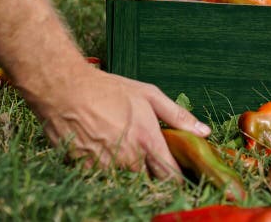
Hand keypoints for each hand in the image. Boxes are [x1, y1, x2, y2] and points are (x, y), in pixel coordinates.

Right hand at [23, 62, 210, 179]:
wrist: (65, 90)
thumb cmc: (109, 89)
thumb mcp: (149, 95)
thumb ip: (177, 116)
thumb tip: (205, 132)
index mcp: (148, 141)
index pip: (171, 176)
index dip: (178, 180)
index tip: (181, 177)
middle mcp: (128, 159)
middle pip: (150, 181)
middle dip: (154, 174)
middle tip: (150, 158)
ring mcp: (106, 167)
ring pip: (126, 180)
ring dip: (130, 171)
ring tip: (124, 147)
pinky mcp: (85, 170)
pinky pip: (104, 177)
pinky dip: (108, 169)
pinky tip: (104, 149)